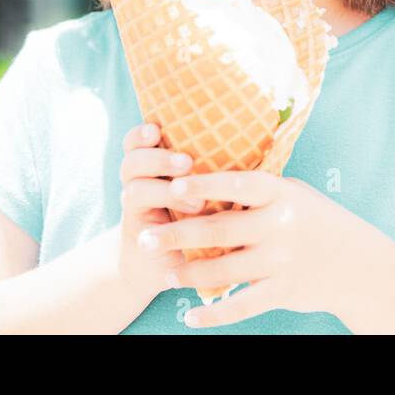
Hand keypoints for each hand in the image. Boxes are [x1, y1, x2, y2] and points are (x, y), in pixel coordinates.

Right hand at [114, 122, 204, 303]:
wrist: (173, 266)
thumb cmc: (203, 217)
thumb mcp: (208, 188)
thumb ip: (214, 166)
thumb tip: (263, 135)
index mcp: (153, 166)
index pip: (137, 142)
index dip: (140, 134)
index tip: (156, 129)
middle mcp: (139, 184)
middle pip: (132, 161)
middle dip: (156, 158)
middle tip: (187, 163)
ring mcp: (136, 212)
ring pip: (133, 190)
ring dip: (164, 191)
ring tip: (197, 203)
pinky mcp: (142, 238)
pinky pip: (144, 228)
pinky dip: (169, 227)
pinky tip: (192, 226)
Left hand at [138, 171, 369, 326]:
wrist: (358, 264)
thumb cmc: (316, 220)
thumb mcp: (294, 194)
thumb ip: (256, 189)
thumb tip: (206, 175)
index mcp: (281, 194)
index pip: (236, 184)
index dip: (203, 185)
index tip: (171, 186)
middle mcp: (281, 226)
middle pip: (218, 230)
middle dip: (176, 236)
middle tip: (142, 239)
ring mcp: (282, 261)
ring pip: (223, 271)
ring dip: (188, 275)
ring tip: (164, 274)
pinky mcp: (283, 292)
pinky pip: (241, 306)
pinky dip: (213, 314)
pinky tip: (189, 316)